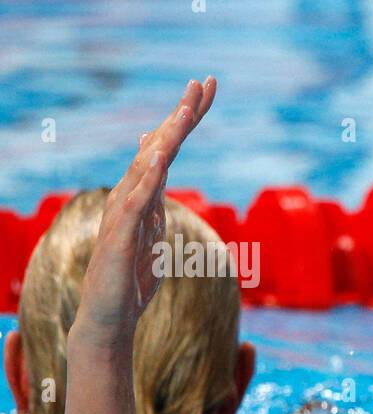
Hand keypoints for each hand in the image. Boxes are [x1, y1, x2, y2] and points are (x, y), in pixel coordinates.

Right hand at [72, 77, 216, 349]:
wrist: (110, 317)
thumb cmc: (133, 278)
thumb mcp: (154, 232)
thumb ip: (157, 201)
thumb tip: (159, 173)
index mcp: (146, 195)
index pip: (169, 149)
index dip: (186, 119)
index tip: (206, 89)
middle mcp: (132, 196)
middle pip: (160, 147)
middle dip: (182, 115)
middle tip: (203, 82)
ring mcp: (124, 215)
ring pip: (148, 168)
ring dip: (167, 139)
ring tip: (186, 112)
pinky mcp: (120, 238)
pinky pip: (136, 204)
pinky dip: (147, 181)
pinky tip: (159, 160)